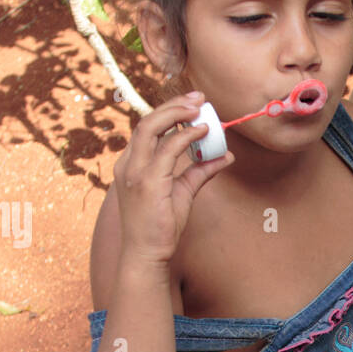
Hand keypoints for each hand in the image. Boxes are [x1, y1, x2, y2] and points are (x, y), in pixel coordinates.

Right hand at [113, 91, 234, 266]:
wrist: (147, 254)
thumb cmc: (160, 226)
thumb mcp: (183, 192)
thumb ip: (200, 171)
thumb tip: (224, 156)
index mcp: (131, 163)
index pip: (148, 128)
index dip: (169, 111)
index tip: (192, 103)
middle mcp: (128, 164)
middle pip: (147, 121)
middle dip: (173, 105)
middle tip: (198, 97)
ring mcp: (134, 172)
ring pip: (151, 128)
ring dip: (177, 114)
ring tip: (200, 108)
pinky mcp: (147, 183)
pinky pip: (167, 150)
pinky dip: (186, 136)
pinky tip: (202, 132)